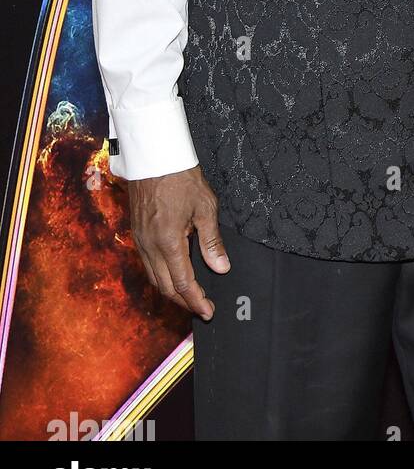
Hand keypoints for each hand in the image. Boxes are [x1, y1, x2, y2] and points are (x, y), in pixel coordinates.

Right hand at [127, 165, 228, 319]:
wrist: (155, 157)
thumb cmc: (182, 178)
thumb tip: (220, 268)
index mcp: (168, 242)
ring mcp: (140, 241)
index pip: (183, 283)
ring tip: (190, 297)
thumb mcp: (205, 208)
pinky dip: (161, 277)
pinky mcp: (137, 234)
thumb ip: (212, 242)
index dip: (196, 300)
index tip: (208, 311)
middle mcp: (150, 246)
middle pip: (165, 286)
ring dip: (171, 291)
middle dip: (184, 301)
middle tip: (202, 308)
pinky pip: (147, 265)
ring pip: (154, 278)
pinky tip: (172, 276)